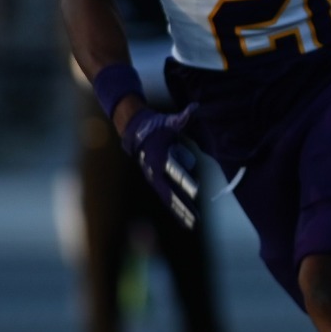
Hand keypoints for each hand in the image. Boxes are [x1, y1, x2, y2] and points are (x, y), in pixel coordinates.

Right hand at [120, 104, 201, 228]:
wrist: (134, 130)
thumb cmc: (155, 125)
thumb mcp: (169, 121)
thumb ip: (182, 117)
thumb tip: (195, 107)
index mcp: (159, 157)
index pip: (174, 172)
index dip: (184, 181)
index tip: (196, 191)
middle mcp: (154, 171)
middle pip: (170, 193)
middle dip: (183, 205)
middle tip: (196, 218)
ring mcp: (154, 178)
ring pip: (168, 199)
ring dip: (179, 211)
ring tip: (192, 224)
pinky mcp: (156, 182)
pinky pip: (166, 197)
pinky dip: (175, 208)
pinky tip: (184, 219)